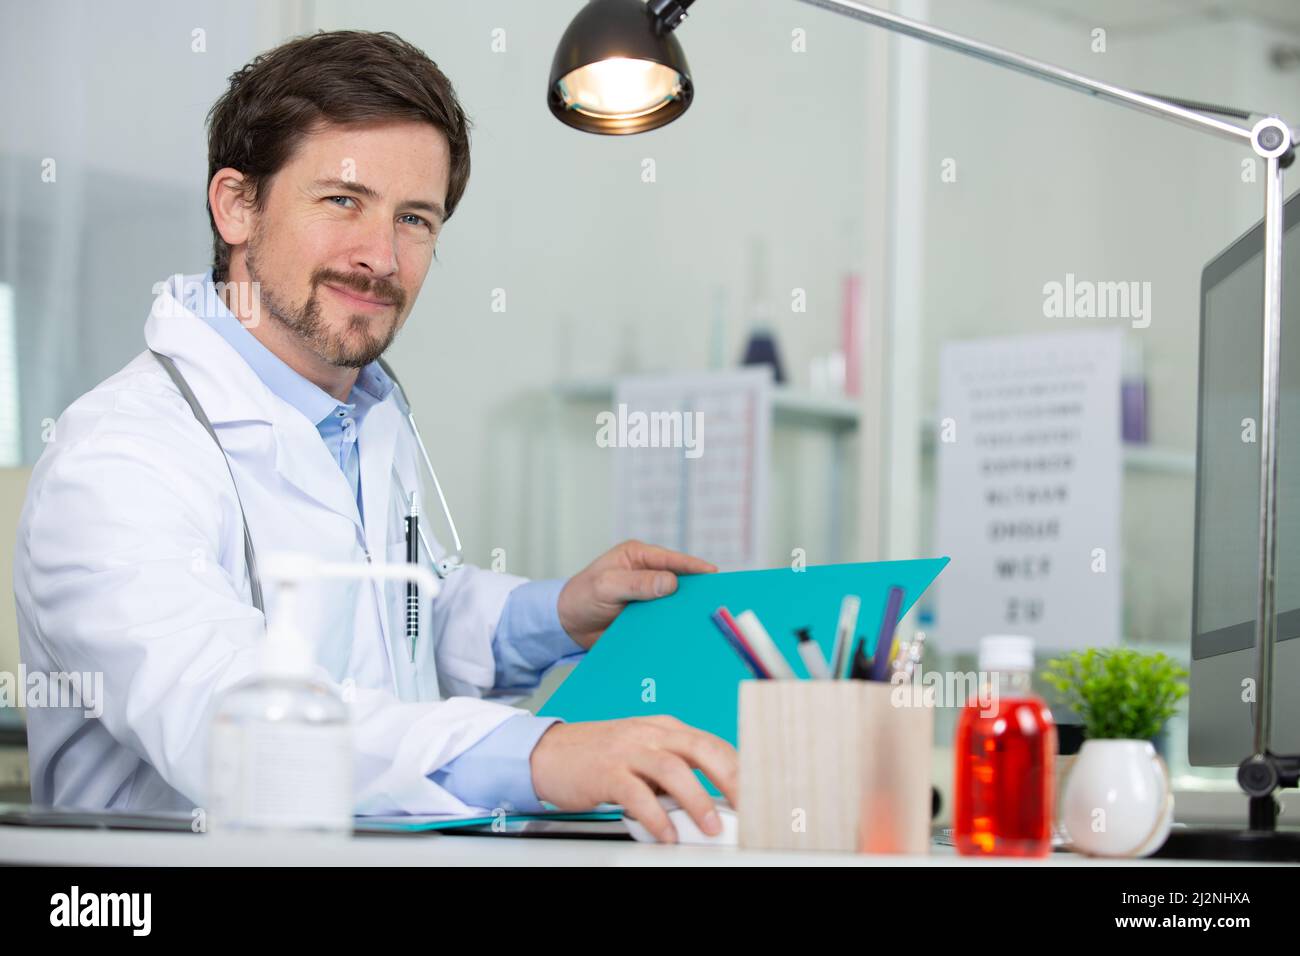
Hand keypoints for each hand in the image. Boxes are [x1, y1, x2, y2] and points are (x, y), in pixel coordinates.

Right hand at [529, 716, 738, 842]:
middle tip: (748, 809)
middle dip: (731, 779)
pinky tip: (665, 835)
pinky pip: (637, 794)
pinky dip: (655, 817)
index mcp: (664, 728)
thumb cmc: (598, 758)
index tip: (758, 793)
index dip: (739, 768)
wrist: (548, 753)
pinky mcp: (606, 772)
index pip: (712, 744)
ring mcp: (628, 751)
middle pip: (701, 749)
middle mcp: (650, 734)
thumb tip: (710, 803)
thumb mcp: (642, 755)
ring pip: (673, 769)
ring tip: (711, 828)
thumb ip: (673, 773)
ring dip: (697, 800)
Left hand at [557, 539, 715, 648]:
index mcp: (638, 556)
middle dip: (695, 590)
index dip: (693, 567)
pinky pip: (666, 619)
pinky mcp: (647, 616)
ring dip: (685, 611)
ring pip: (675, 602)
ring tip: (706, 619)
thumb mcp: (607, 585)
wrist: (567, 625)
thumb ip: (637, 583)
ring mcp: (649, 596)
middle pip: (679, 580)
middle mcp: (647, 573)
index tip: (712, 574)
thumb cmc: (582, 596)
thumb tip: (671, 583)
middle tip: (715, 600)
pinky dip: (675, 625)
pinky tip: (686, 634)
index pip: (671, 559)